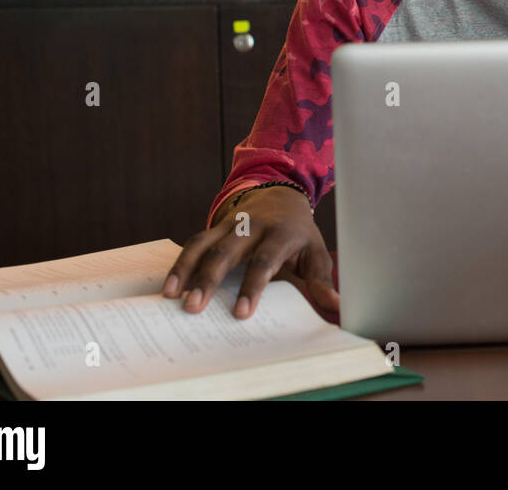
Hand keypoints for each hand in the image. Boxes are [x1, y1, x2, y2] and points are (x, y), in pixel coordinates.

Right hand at [162, 185, 339, 320]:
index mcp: (281, 235)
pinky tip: (169, 288)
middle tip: (194, 308)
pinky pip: (194, 243)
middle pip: (227, 252)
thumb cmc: (300, 234)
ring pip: (204, 245)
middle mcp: (253, 227)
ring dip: (186, 270)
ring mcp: (230, 225)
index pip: (265, 261)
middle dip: (209, 280)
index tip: (242, 312)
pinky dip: (180, 264)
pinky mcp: (215, 227)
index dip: (253, 286)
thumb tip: (338, 307)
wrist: (282, 195)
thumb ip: (322, 282)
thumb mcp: (316, 254)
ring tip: (172, 298)